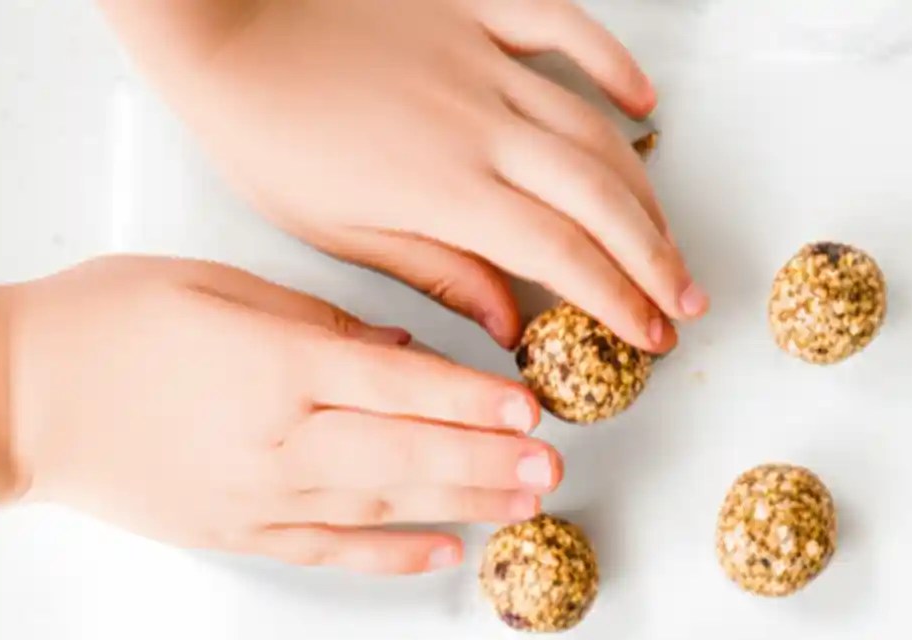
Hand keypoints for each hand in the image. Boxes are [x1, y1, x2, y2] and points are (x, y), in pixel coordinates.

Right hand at [4, 256, 560, 573]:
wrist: (18, 396)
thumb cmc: (113, 322)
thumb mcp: (219, 285)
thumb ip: (317, 321)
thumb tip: (399, 351)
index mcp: (274, 364)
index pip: (397, 385)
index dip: (470, 399)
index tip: (530, 407)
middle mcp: (276, 438)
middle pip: (403, 454)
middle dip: (486, 462)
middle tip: (553, 466)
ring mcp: (258, 496)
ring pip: (378, 507)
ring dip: (458, 506)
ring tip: (523, 504)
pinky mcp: (237, 532)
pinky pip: (326, 551)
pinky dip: (388, 555)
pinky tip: (441, 552)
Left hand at [101, 0, 708, 351]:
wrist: (224, 26)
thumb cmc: (267, 135)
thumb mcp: (341, 229)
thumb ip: (439, 271)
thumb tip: (509, 324)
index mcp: (449, 188)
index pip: (563, 256)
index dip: (620, 299)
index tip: (652, 334)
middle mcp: (485, 125)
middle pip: (601, 199)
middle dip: (656, 258)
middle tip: (686, 300)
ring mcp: (486, 61)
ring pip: (595, 128)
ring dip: (645, 188)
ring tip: (670, 236)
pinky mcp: (473, 9)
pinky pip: (563, 26)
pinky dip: (612, 62)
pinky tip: (643, 101)